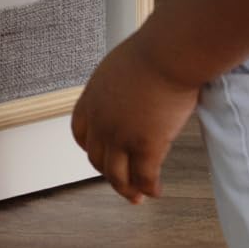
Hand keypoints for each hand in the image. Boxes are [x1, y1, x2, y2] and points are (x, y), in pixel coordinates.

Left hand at [69, 38, 200, 203]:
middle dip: (109, 173)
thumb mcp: (122, 66)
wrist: (168, 53)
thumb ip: (119, 85)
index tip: (101, 156)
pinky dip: (150, 189)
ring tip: (138, 197)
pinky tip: (157, 191)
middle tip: (122, 182)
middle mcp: (101, 121)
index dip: (91, 148)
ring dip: (127, 190)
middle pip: (97, 158)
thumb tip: (132, 90)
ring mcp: (121, 137)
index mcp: (92, 99)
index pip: (80, 133)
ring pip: (117, 176)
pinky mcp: (146, 147)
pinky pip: (145, 178)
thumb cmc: (154, 50)